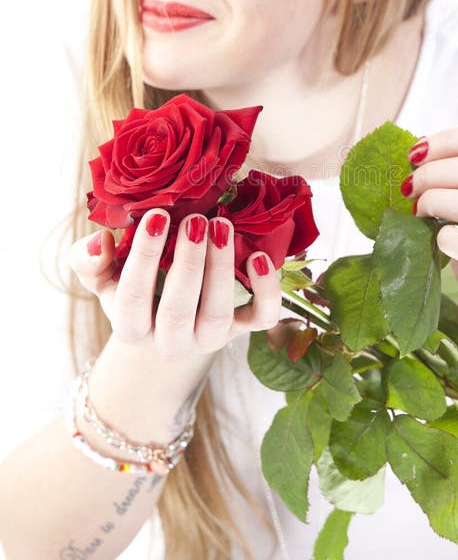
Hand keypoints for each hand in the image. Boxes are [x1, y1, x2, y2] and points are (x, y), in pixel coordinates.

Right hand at [68, 208, 281, 364]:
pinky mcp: (243, 329)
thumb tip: (100, 240)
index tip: (156, 217)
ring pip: (217, 315)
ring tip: (221, 226)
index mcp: (132, 329)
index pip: (134, 301)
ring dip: (220, 269)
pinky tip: (260, 257)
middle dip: (188, 264)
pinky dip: (266, 291)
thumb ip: (88, 260)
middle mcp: (172, 342)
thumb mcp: (104, 276)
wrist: (168, 318)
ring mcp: (209, 338)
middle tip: (195, 221)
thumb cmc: (132, 286)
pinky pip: (261, 318)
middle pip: (178, 312)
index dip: (144, 260)